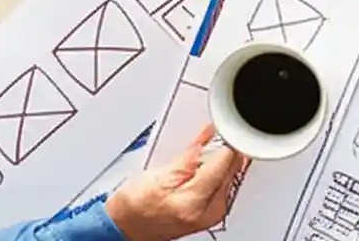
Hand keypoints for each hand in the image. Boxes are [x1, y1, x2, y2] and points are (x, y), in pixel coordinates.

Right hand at [105, 125, 248, 240]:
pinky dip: (213, 172)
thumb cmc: (135, 207)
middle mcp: (211, 209)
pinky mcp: (215, 209)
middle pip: (231, 166)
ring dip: (215, 162)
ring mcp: (215, 211)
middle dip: (218, 152)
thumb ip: (189, 156)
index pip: (227, 160)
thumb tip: (210, 137)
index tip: (216, 131)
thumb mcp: (157, 175)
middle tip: (198, 149)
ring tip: (191, 164)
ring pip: (229, 172)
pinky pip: (223, 181)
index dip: (222, 141)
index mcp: (196, 201)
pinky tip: (197, 171)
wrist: (127, 227)